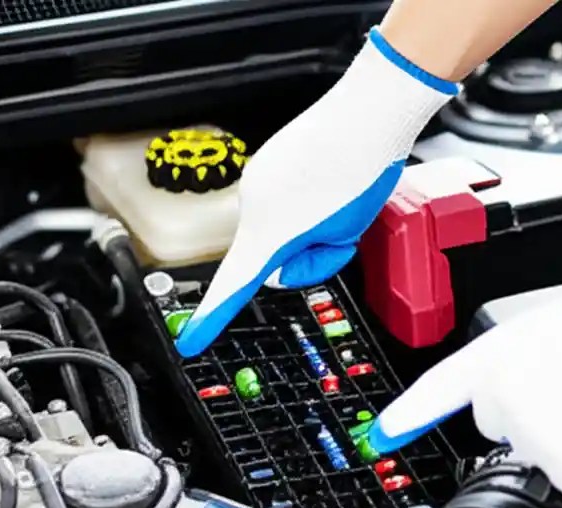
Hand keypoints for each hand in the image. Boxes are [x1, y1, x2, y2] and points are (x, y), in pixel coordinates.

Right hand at [174, 27, 456, 356]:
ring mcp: (256, 178)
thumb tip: (292, 252)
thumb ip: (312, 255)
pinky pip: (281, 196)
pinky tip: (329, 178)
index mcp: (268, 231)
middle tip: (342, 229)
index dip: (213, 317)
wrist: (369, 111)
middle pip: (270, 252)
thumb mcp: (343, 234)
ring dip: (306, 220)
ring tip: (339, 193)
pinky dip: (303, 195)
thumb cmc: (361, 171)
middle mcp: (251, 203)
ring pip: (277, 222)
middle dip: (304, 249)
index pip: (234, 284)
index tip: (192, 341)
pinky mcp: (266, 160)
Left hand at [367, 246, 561, 496]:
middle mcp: (508, 390)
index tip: (381, 432)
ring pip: (543, 451)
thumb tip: (528, 392)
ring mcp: (535, 430)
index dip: (409, 412)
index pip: (443, 385)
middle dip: (534, 414)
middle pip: (504, 423)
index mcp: (506, 348)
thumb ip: (529, 361)